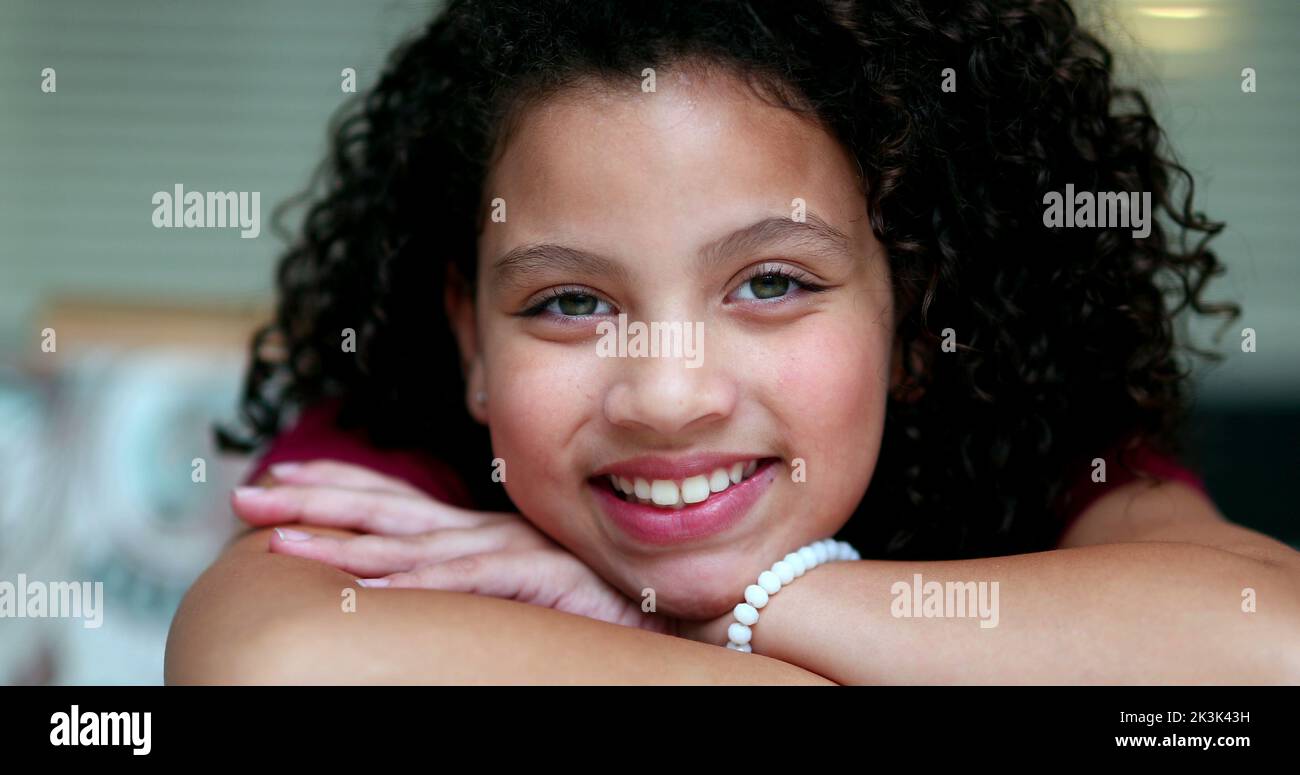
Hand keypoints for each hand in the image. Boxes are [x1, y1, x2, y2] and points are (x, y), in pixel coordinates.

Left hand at [231, 460, 673, 633]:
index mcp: (485, 531)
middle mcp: (490, 531)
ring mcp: (511, 550)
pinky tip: (356, 585)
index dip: (337, 488)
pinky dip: (404, 581)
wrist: (682, 610)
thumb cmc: (611, 603)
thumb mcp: (531, 588)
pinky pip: (457, 581)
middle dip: (313, 500)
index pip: (398, 504)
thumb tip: (428, 587)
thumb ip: (488, 579)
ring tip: (279, 541)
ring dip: (339, 538)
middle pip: (387, 511)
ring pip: (408, 542)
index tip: (279, 482)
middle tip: (244, 496)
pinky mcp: (534, 576)